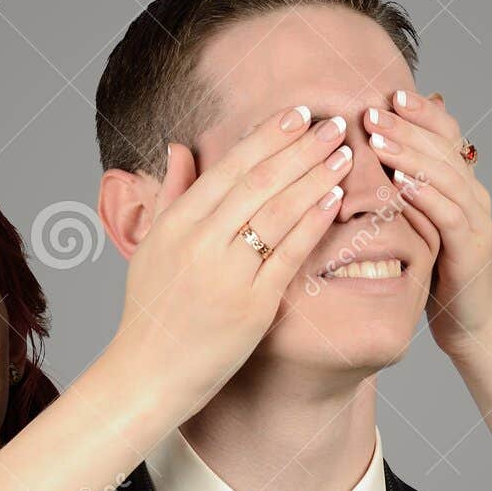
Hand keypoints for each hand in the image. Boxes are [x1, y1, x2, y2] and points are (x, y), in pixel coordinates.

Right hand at [113, 105, 355, 409]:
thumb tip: (180, 147)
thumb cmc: (151, 313)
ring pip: (278, 212)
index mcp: (176, 224)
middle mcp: (200, 244)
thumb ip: (170, 195)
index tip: (297, 115)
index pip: (230, 167)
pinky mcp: (251, 308)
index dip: (268, 137)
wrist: (148, 375)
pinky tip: (334, 199)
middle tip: (334, 124)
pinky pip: (289, 256)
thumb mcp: (150, 248)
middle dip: (301, 148)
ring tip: (343, 154)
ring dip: (315, 177)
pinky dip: (313, 223)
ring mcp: (227, 276)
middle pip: (260, 182)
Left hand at [361, 88, 491, 357]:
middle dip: (408, 125)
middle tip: (372, 111)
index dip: (421, 113)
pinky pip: (448, 214)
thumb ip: (404, 194)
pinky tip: (400, 183)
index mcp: (463, 184)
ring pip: (445, 174)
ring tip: (379, 137)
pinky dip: (425, 194)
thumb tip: (371, 164)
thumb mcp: (417, 227)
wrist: (469, 324)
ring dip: (410, 153)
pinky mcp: (472, 248)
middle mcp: (474, 194)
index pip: (446, 134)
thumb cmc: (437, 276)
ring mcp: (477, 220)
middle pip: (444, 146)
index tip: (388, 95)